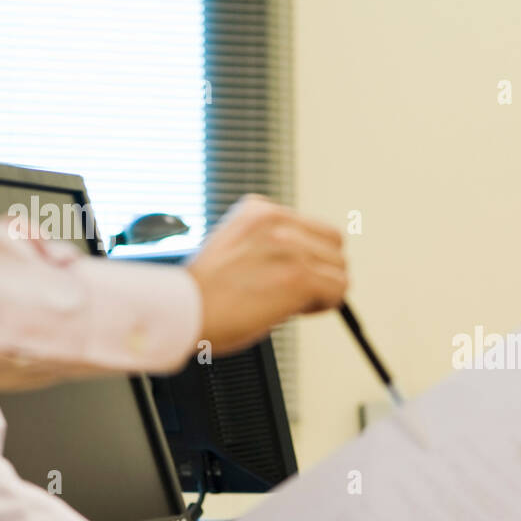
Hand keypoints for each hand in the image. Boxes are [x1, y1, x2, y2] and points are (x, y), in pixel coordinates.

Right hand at [186, 195, 347, 354]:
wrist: (181, 310)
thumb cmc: (201, 291)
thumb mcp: (234, 244)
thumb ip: (268, 243)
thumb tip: (306, 261)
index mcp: (260, 210)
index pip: (314, 228)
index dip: (308, 257)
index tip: (285, 274)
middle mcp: (278, 222)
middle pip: (335, 245)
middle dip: (320, 271)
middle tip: (291, 290)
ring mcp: (290, 248)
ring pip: (340, 269)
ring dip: (321, 290)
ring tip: (288, 301)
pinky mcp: (299, 277)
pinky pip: (339, 290)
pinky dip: (324, 305)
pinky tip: (295, 310)